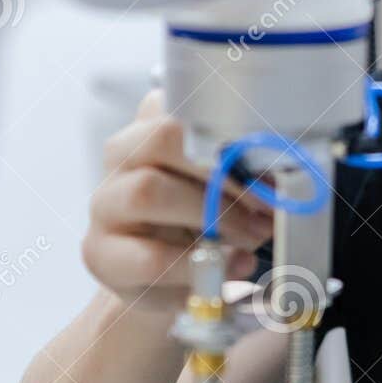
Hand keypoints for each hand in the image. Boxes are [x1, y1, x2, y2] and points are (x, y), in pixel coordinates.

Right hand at [82, 90, 273, 315]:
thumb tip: (278, 180)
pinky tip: (225, 271)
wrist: (158, 277)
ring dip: (210, 217)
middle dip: (221, 173)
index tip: (269, 164)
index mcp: (152, 130)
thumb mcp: (221, 190)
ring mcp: (106, 206)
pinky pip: (150, 257)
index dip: (229, 134)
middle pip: (160, 137)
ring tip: (249, 238)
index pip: (180, 105)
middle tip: (264, 206)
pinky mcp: (103, 255)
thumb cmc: (195, 222)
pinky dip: (197, 267)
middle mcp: (121, 160)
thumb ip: (241, 175)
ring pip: (146, 191)